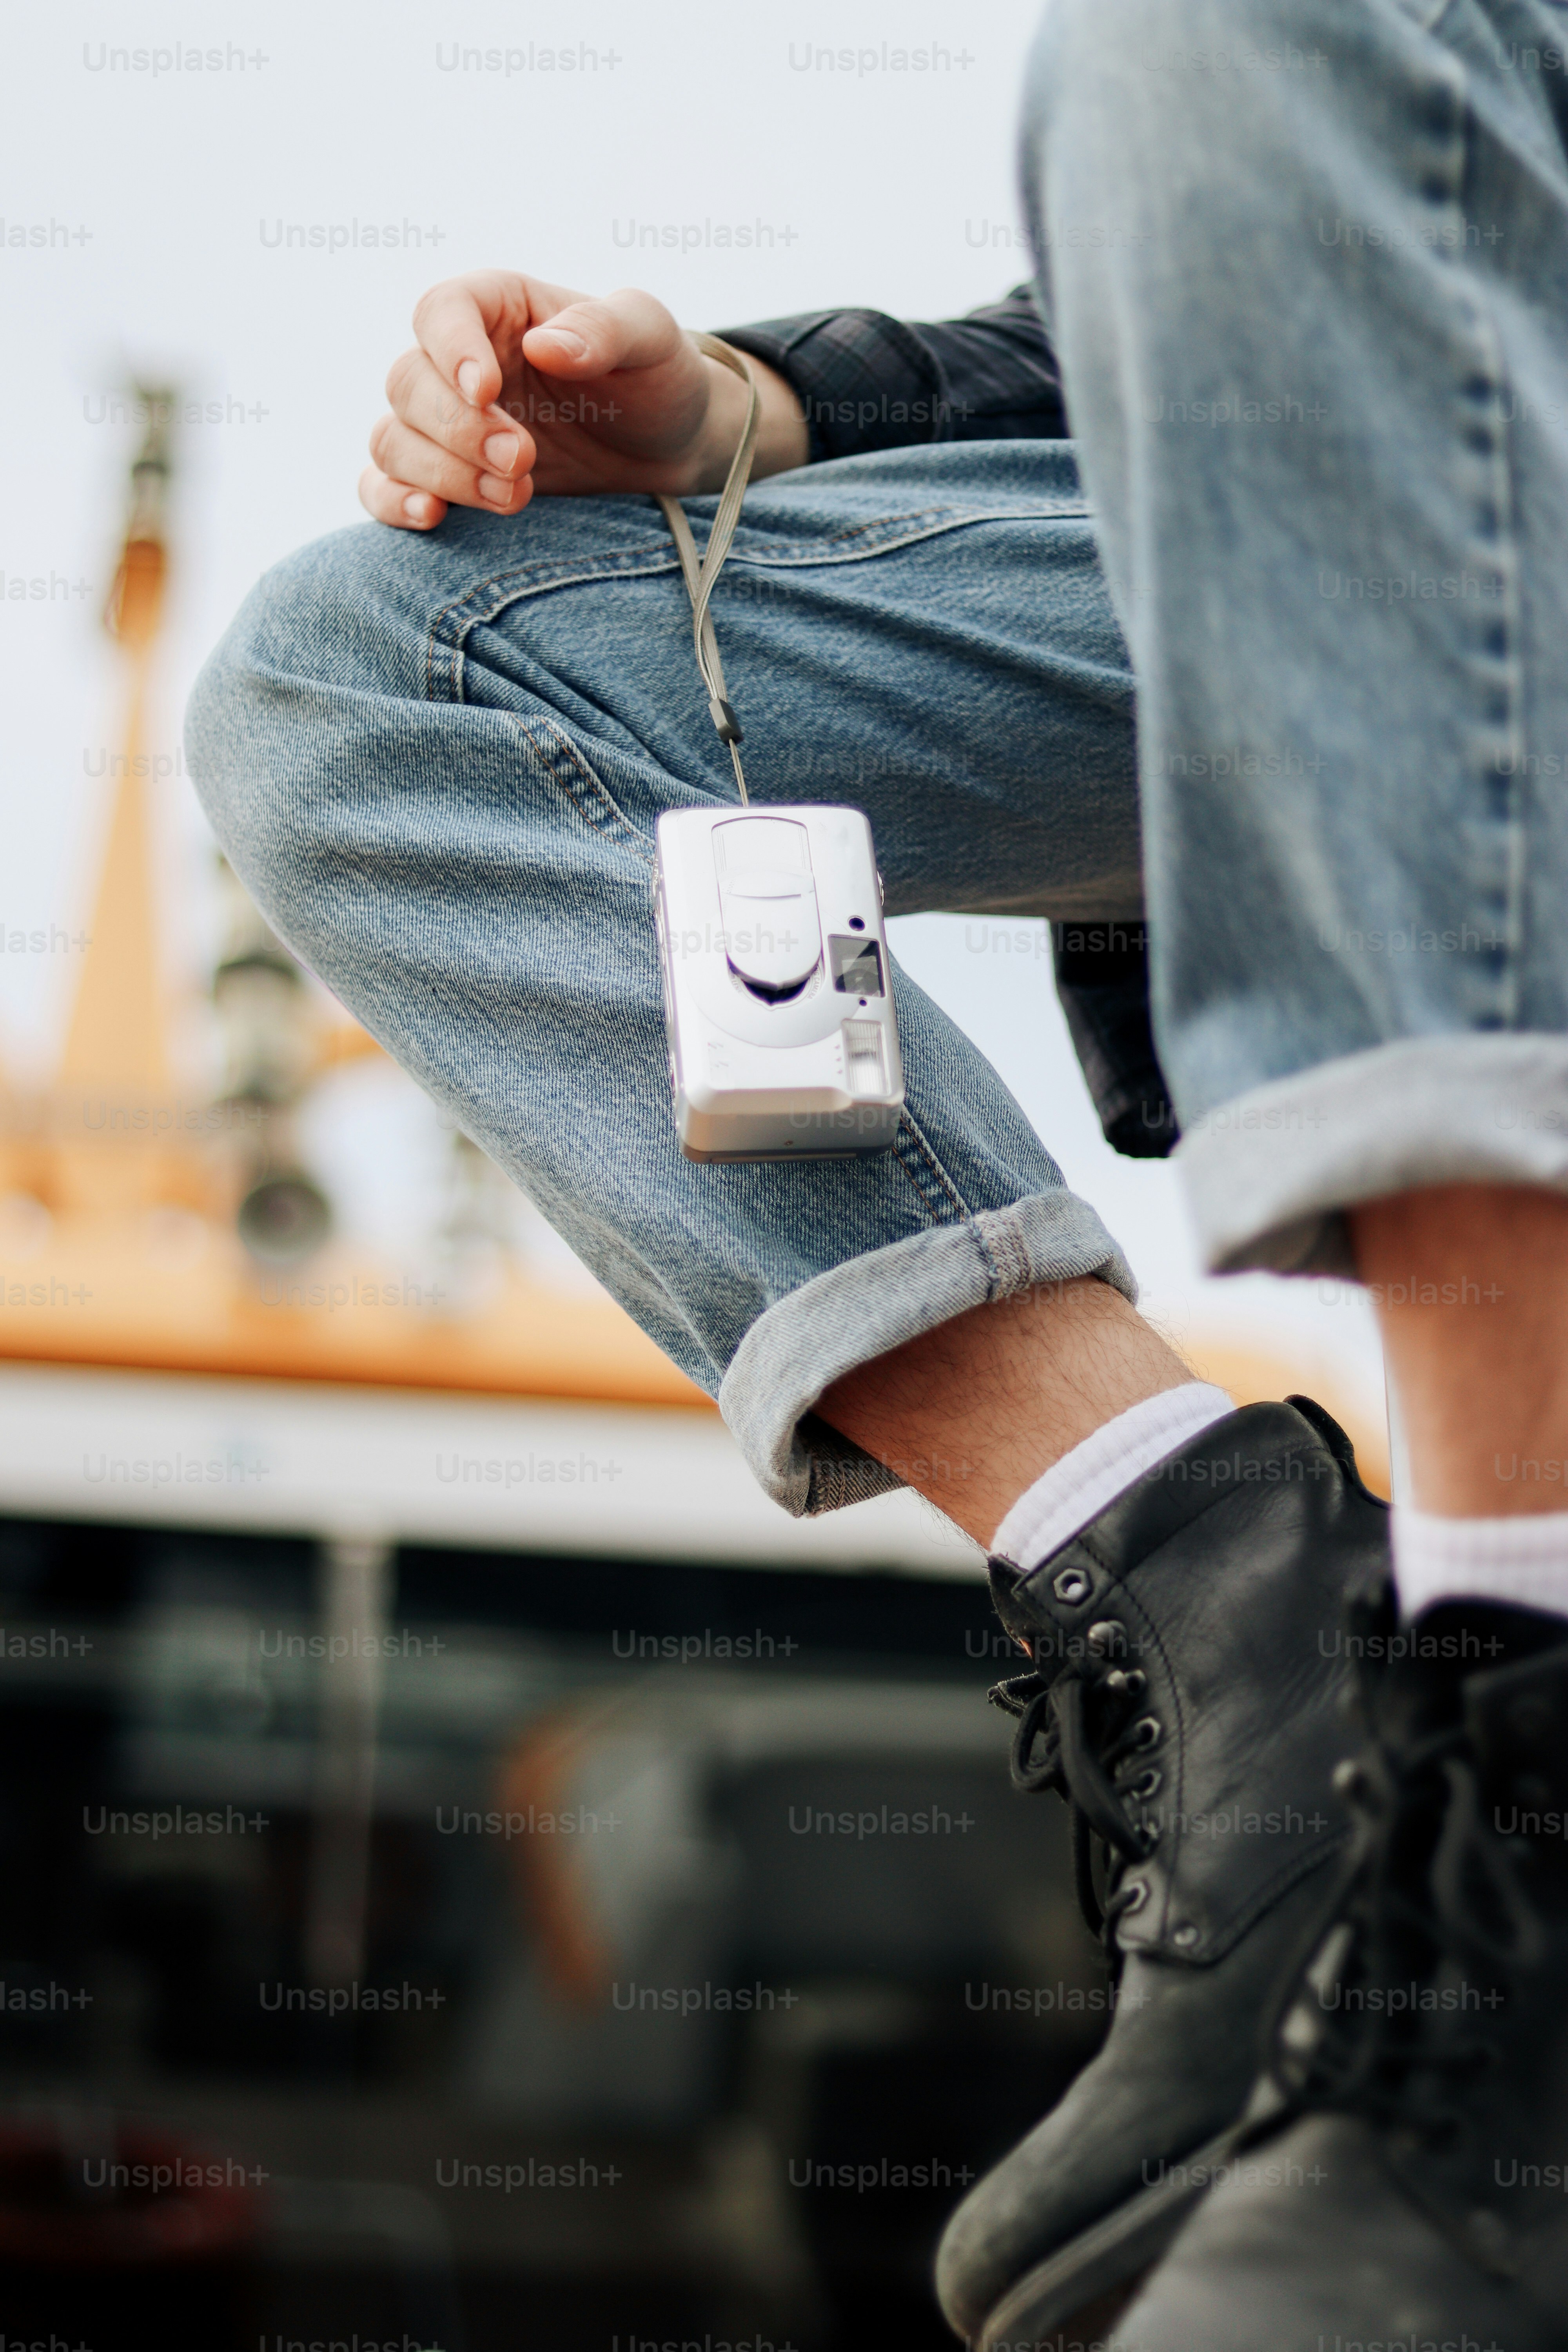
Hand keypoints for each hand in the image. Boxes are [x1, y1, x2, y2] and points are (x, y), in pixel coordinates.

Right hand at [359, 270, 808, 530]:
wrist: (667, 447)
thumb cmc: (656, 378)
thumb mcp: (652, 339)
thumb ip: (606, 329)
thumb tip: (547, 345)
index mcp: (497, 307)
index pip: (441, 310)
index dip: (451, 350)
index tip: (487, 390)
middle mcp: (457, 362)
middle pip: (408, 383)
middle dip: (459, 430)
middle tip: (522, 459)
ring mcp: (445, 423)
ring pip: (393, 438)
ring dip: (441, 473)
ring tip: (515, 496)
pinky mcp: (446, 477)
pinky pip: (383, 485)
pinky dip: (393, 502)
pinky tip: (432, 517)